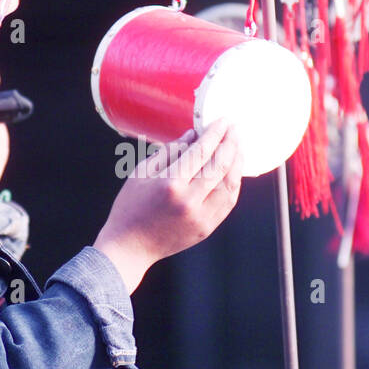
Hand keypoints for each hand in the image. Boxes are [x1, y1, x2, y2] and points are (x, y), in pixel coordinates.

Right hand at [93, 120, 242, 293]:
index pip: (202, 151)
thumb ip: (169, 151)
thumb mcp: (142, 172)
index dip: (215, 133)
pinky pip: (228, 202)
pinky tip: (233, 171)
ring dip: (237, 162)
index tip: (223, 121)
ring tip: (238, 147)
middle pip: (220, 165)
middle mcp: (189, 201)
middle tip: (235, 129)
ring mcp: (201, 217)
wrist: (130, 246)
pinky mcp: (206, 228)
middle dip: (231, 143)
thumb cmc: (130, 207)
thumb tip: (193, 135)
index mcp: (171, 183)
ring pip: (230, 184)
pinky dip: (233, 183)